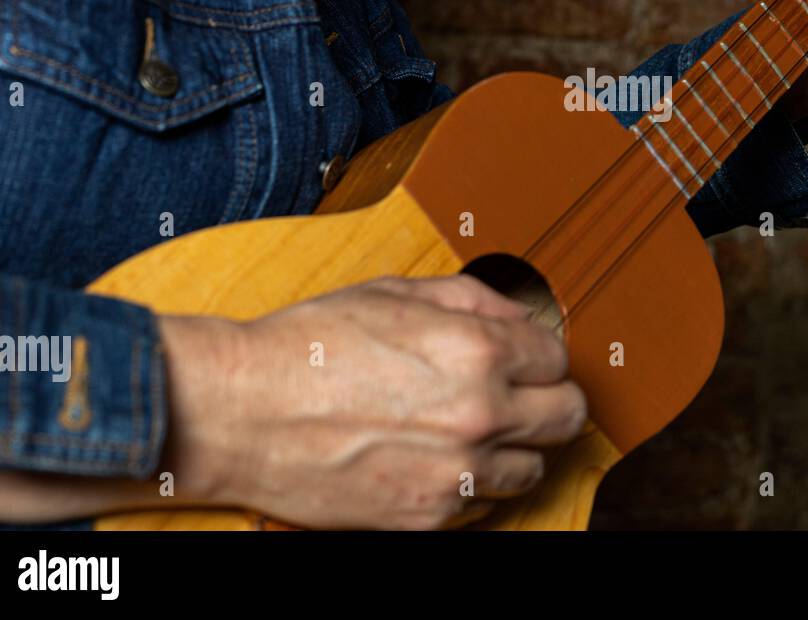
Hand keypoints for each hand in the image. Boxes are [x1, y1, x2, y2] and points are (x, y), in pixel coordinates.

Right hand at [161, 275, 585, 528]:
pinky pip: (485, 505)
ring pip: (535, 468)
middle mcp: (479, 413)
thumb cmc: (309, 346)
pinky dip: (473, 484)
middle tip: (521, 395)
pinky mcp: (428, 516)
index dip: (540, 355)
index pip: (559, 359)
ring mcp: (457, 472)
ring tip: (474, 429)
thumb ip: (474, 298)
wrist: (241, 412)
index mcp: (477, 350)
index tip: (525, 360)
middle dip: (547, 400)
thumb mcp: (397, 291)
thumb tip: (519, 314)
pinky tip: (439, 457)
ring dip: (515, 447)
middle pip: (567, 416)